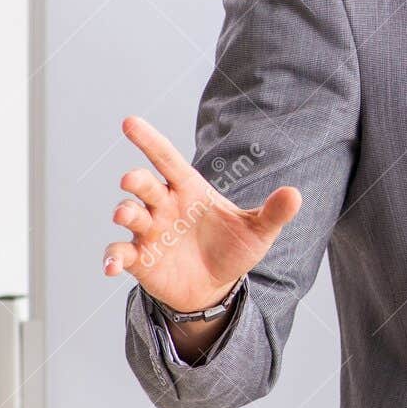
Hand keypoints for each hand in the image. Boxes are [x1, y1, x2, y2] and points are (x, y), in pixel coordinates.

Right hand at [101, 115, 302, 311]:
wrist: (215, 285)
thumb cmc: (232, 248)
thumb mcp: (258, 231)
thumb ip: (274, 212)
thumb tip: (295, 194)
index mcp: (189, 189)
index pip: (167, 159)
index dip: (150, 140)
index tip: (130, 122)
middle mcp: (164, 206)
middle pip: (144, 185)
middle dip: (135, 180)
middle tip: (132, 179)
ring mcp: (149, 232)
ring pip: (128, 215)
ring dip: (124, 213)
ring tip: (126, 216)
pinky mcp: (140, 259)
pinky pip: (120, 254)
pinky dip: (112, 258)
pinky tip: (111, 266)